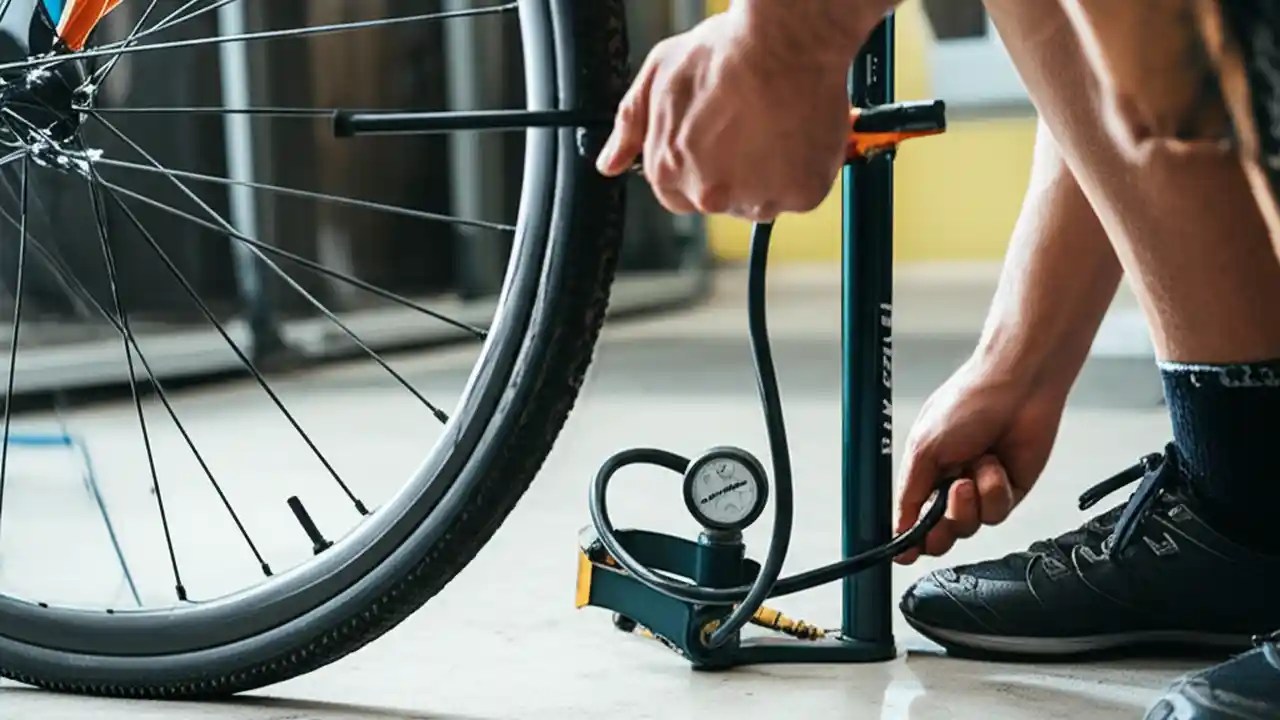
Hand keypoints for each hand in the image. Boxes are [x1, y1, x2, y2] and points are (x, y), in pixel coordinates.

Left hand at [595, 7, 866, 220]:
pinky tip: (796, 137)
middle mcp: (709, 194)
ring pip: (760, 202)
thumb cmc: (726, 51)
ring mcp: (756, 198)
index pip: (675, 194)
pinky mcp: (799, 195)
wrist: (785, 41)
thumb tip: (609, 163)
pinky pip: (799, 195)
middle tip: (749, 129)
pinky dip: (801, 173)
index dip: (696, 169)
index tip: (715, 146)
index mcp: (669, 170)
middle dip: (731, 173)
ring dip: (767, 176)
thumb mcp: (658, 76)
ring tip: (772, 129)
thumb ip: (630, 126)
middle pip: (718, 201)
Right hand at [895, 357, 1066, 563]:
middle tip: (941, 518)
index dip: (910, 539)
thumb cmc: (967, 403)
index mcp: (924, 473)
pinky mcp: (1010, 491)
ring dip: (970, 500)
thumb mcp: (924, 449)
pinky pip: (997, 511)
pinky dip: (995, 489)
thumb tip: (897, 529)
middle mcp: (950, 484)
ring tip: (975, 467)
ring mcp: (981, 490)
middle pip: (941, 533)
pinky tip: (995, 463)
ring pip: (970, 524)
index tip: (907, 552)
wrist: (1017, 388)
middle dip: (941, 528)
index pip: (912, 519)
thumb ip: (910, 495)